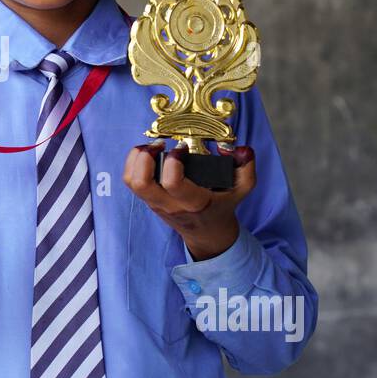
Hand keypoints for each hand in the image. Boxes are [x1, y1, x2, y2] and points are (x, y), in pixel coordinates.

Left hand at [122, 141, 256, 260]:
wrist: (207, 232)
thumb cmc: (222, 205)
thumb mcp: (242, 188)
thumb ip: (245, 166)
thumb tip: (235, 148)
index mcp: (193, 202)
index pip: (173, 183)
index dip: (173, 161)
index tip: (182, 149)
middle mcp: (169, 204)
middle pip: (141, 183)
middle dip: (145, 158)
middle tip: (160, 145)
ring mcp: (155, 203)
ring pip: (132, 181)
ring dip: (136, 159)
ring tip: (152, 147)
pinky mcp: (148, 199)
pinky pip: (130, 181)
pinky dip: (133, 163)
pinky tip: (147, 154)